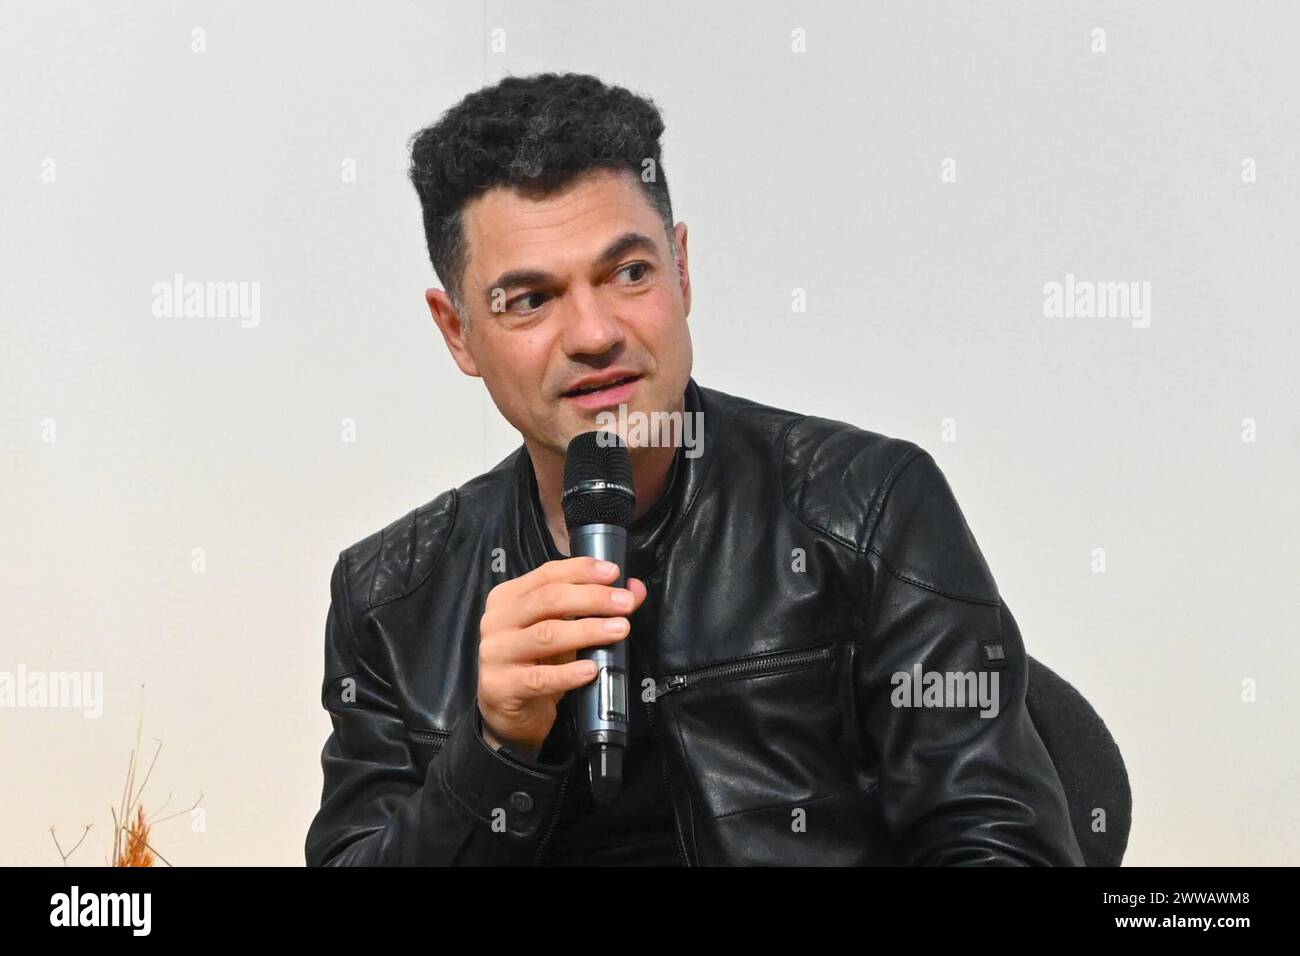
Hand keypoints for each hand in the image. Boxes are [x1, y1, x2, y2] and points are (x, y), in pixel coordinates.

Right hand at [477, 556, 647, 757]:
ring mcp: (496, 653)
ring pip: (547, 634)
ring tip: (619, 630)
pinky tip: (591, 669)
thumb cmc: (536, 663)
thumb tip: (635, 588)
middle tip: (625, 603)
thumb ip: (595, 607)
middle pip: (548, 599)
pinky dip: (569, 673)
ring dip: (587, 630)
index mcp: (508, 598)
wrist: (507, 712)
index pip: (546, 574)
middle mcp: (497, 621)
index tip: (614, 573)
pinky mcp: (502, 686)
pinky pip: (540, 678)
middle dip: (592, 598)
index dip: (581, 570)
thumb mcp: (563, 630)